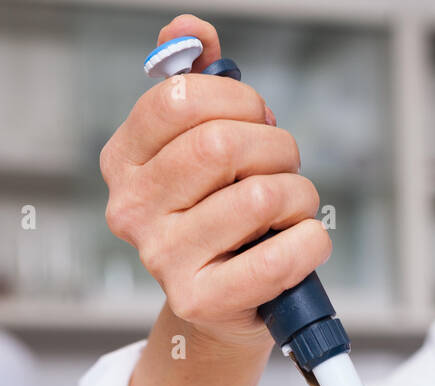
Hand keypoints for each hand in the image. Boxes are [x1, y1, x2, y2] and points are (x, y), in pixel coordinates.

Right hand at [99, 13, 330, 350]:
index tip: (257, 119)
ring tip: (292, 208)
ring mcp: (163, 259)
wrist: (224, 306)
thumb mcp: (201, 145)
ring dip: (298, 195)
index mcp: (124, 162)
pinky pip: (278, 257)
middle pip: (221, 145)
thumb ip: (197, 80)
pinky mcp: (201, 300)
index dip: (238, 101)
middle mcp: (132, 211)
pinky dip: (310, 242)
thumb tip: (190, 30)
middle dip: (276, 147)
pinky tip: (302, 241)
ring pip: (257, 197)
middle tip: (284, 164)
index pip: (179, 100)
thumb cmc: (221, 217)